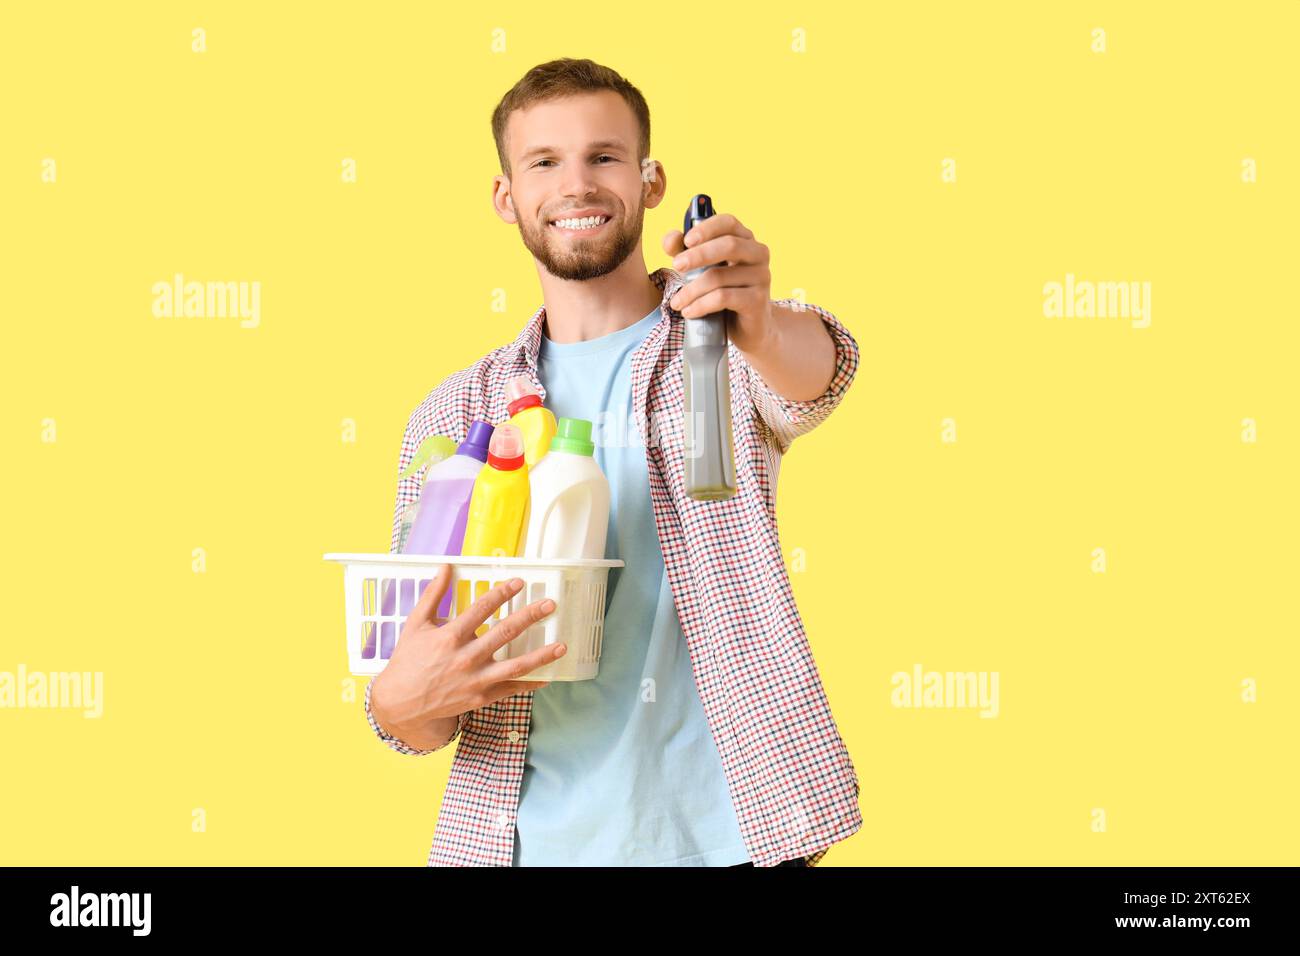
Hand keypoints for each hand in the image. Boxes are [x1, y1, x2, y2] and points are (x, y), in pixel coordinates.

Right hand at [370, 565, 563, 742]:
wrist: (401, 703)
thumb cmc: (408, 660)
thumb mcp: (416, 624)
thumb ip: (432, 594)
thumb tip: (445, 566)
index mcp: (450, 636)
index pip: (481, 609)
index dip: (501, 593)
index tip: (519, 582)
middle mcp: (466, 658)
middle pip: (504, 633)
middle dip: (529, 617)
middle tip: (550, 605)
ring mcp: (475, 680)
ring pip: (515, 666)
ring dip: (541, 655)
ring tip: (562, 645)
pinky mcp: (480, 698)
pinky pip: (510, 690)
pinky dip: (530, 684)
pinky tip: (548, 676)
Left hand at [662, 212, 775, 353]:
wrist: (749, 327)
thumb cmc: (724, 292)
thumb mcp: (700, 269)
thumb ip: (683, 250)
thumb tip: (670, 238)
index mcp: (745, 239)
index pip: (729, 222)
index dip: (707, 228)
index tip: (686, 240)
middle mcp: (758, 254)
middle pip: (729, 245)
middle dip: (698, 255)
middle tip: (676, 266)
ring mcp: (761, 277)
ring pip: (720, 277)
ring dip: (691, 290)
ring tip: (677, 303)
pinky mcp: (758, 300)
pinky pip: (723, 298)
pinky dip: (701, 305)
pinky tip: (689, 312)